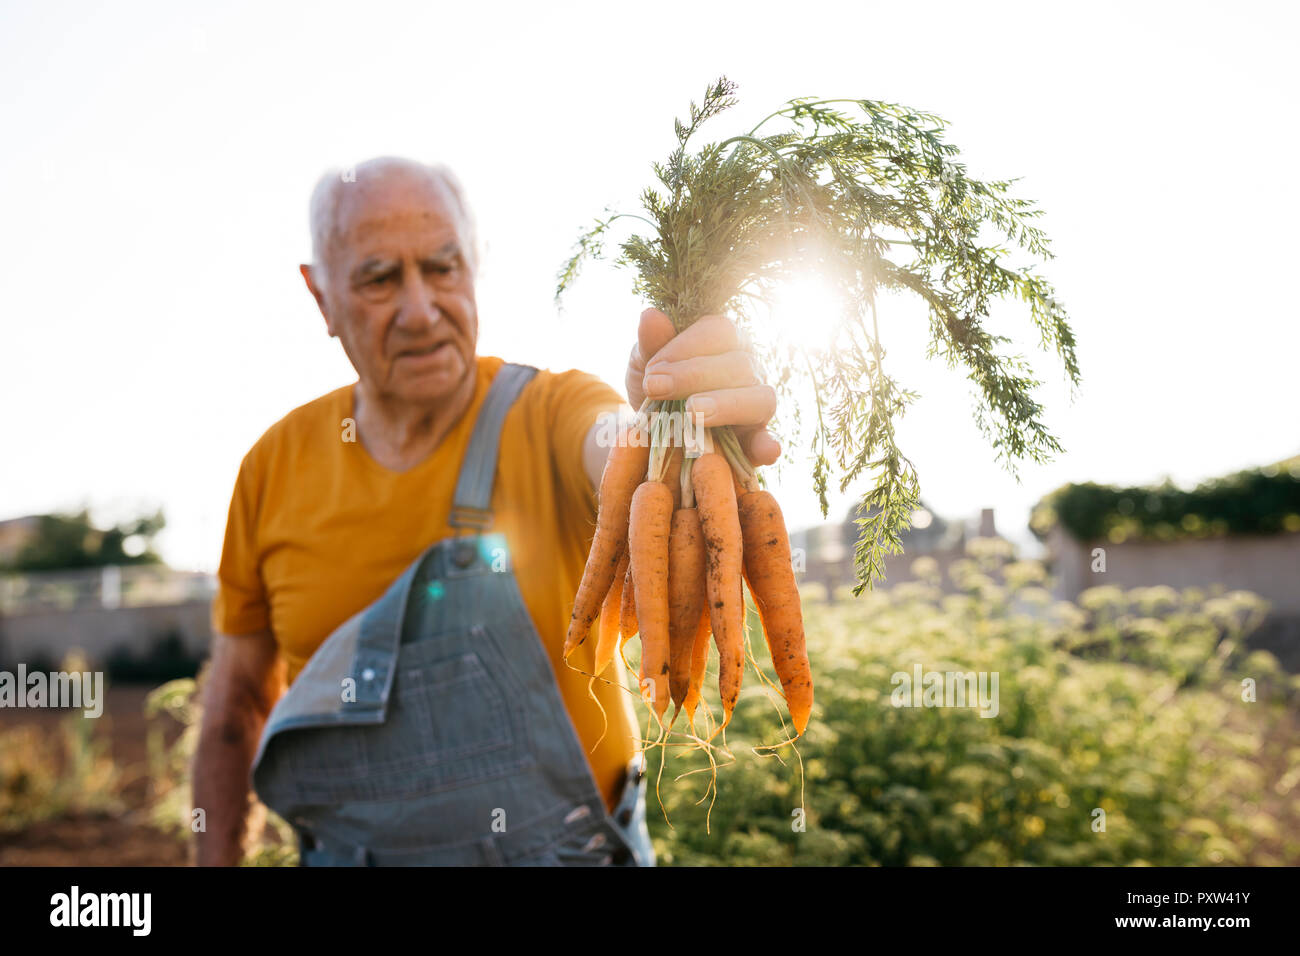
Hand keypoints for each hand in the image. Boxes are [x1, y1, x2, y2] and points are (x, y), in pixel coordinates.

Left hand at [625, 307, 780, 466]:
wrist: (651, 434)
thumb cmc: (656, 388)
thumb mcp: (644, 365)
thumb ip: (649, 343)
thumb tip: (651, 315)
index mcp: (725, 339)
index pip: (718, 331)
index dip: (685, 347)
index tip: (652, 370)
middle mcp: (749, 367)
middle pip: (739, 364)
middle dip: (694, 376)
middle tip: (657, 389)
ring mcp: (757, 405)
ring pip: (761, 398)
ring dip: (726, 405)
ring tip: (692, 413)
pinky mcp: (756, 440)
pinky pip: (769, 441)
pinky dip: (768, 445)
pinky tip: (764, 452)